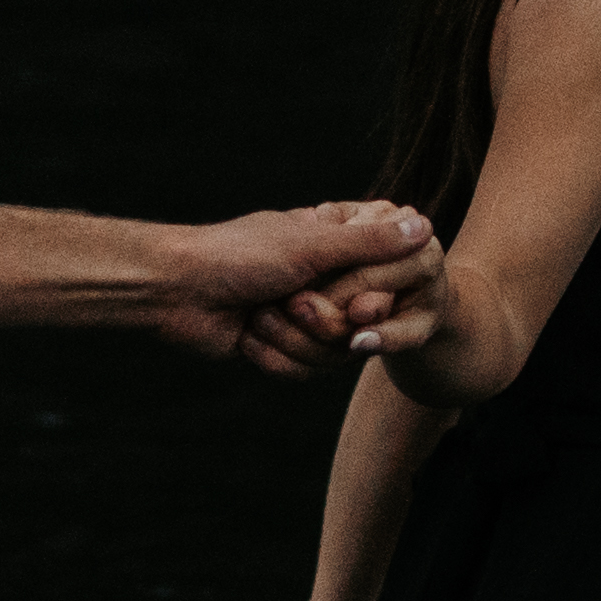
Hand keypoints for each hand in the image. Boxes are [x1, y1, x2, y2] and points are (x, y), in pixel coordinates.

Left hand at [152, 199, 442, 376]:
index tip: (353, 300)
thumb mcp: (311, 245)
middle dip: (319, 322)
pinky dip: (271, 356)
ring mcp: (298, 319)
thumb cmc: (239, 254)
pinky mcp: (277, 348)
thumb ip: (370, 243)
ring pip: (329, 355)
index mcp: (330, 253)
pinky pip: (300, 372)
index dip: (367, 299)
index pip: (379, 286)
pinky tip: (247, 336)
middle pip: (356, 328)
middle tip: (288, 301)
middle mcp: (320, 286)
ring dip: (289, 338)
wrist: (176, 289)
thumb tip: (424, 228)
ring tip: (258, 315)